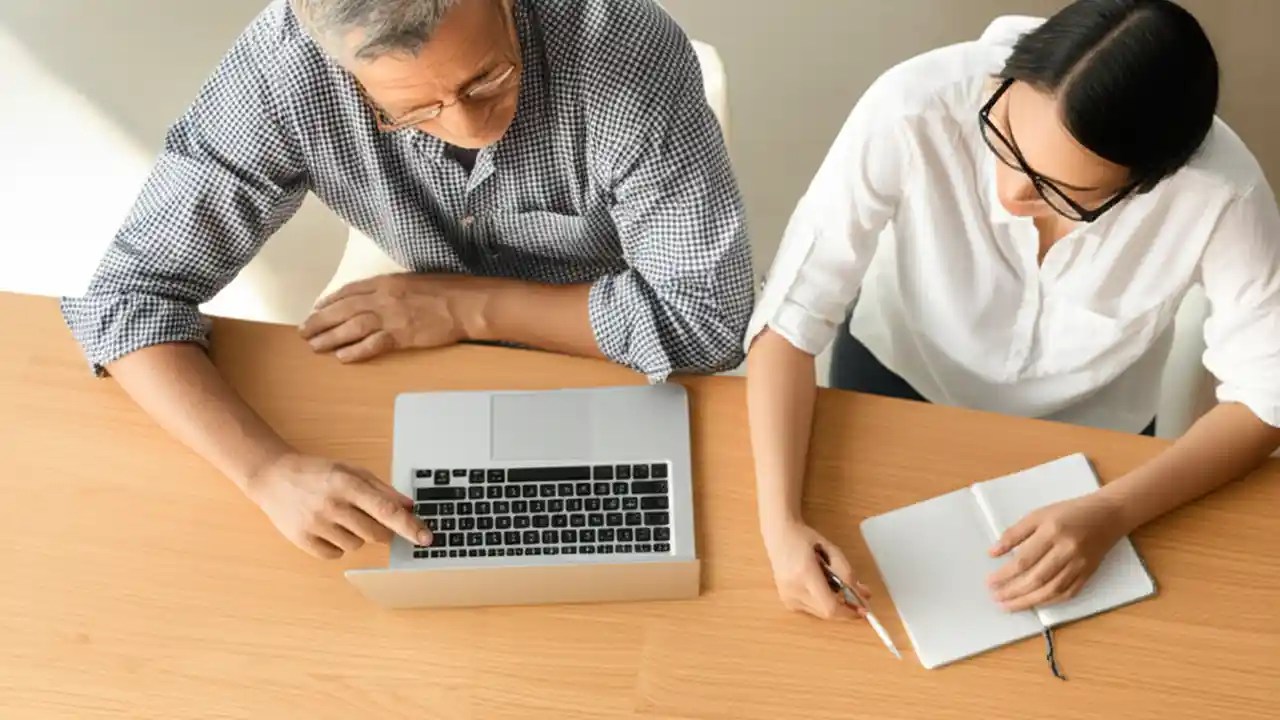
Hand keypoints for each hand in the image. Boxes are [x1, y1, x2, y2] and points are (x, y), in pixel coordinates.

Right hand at [245, 452, 429, 558]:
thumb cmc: (317, 473)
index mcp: (348, 484)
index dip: (409, 526)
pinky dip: (336, 545)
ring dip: (356, 536)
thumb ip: (382, 489)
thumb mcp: (351, 471)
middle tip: (368, 517)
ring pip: (357, 546)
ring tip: (338, 517)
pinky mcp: (303, 541)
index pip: (387, 510)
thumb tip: (409, 507)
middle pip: (376, 534)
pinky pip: (335, 555)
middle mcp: (333, 505)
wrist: (273, 478)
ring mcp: (316, 525)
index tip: (426, 538)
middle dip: (381, 530)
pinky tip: (325, 527)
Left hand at [299, 273, 478, 362]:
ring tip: (315, 347)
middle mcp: (383, 298)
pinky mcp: (402, 336)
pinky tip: (343, 358)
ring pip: (351, 327)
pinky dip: (356, 351)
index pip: (348, 291)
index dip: (329, 302)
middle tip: (304, 332)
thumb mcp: (415, 280)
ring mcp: (392, 317)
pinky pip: (372, 345)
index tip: (316, 309)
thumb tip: (379, 296)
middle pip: (342, 310)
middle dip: (320, 321)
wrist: (467, 304)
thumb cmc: (448, 290)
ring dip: (330, 338)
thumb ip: (393, 288)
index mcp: (386, 281)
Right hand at [763, 520, 869, 619]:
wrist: (778, 536)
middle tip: (856, 595)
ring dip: (833, 603)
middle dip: (845, 607)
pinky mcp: (787, 602)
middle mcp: (793, 590)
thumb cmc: (805, 539)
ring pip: (821, 613)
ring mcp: (788, 598)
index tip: (863, 611)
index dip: (848, 612)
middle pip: (827, 612)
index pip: (830, 606)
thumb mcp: (831, 549)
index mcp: (805, 574)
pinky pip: (812, 610)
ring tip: (832, 582)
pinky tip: (820, 586)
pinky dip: (822, 602)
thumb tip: (862, 595)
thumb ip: (847, 571)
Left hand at [987, 494, 1126, 611]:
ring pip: (1052, 590)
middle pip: (1037, 579)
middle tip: (996, 598)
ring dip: (1028, 602)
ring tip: (1009, 606)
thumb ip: (1014, 533)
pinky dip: (1049, 601)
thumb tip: (992, 553)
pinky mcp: (1088, 573)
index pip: (1024, 560)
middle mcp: (1066, 550)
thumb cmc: (1070, 512)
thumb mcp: (1038, 515)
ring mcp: (1079, 564)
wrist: (1108, 515)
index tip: (990, 582)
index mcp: (1051, 532)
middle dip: (1014, 592)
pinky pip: (1067, 593)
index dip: (1005, 574)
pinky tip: (1034, 603)